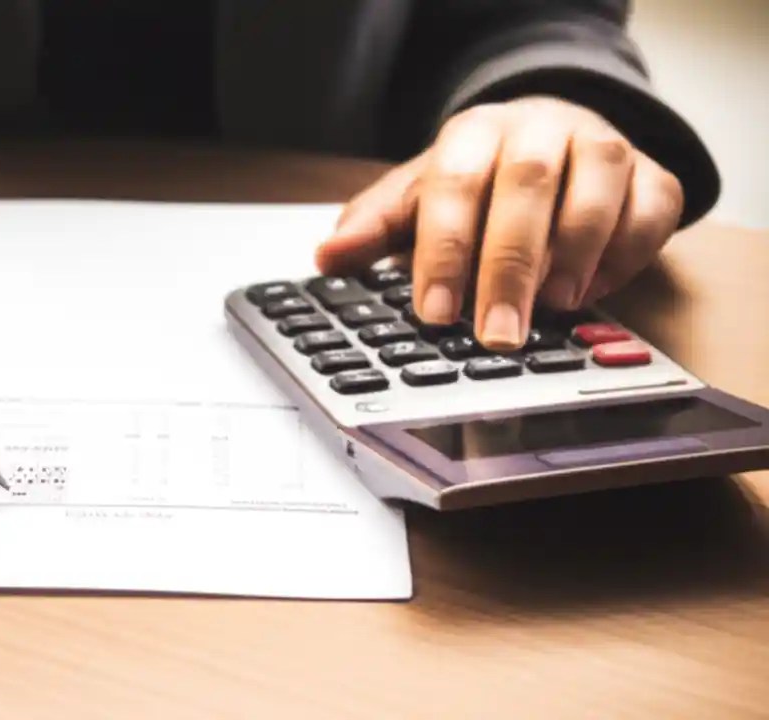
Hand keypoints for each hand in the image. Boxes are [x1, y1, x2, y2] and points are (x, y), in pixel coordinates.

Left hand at [316, 96, 683, 350]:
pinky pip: (649, 214)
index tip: (434, 312)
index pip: (454, 186)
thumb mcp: (419, 198)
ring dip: (573, 258)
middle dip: (508, 269)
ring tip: (551, 308)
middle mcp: (539, 130)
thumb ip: (376, 228)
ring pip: (595, 194)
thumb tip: (327, 257)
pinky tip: (593, 292)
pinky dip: (625, 258)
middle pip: (525, 190)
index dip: (443, 251)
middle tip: (496, 334)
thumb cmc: (478, 179)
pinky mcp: (652, 176)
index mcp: (473, 133)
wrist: (551, 135)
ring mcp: (601, 147)